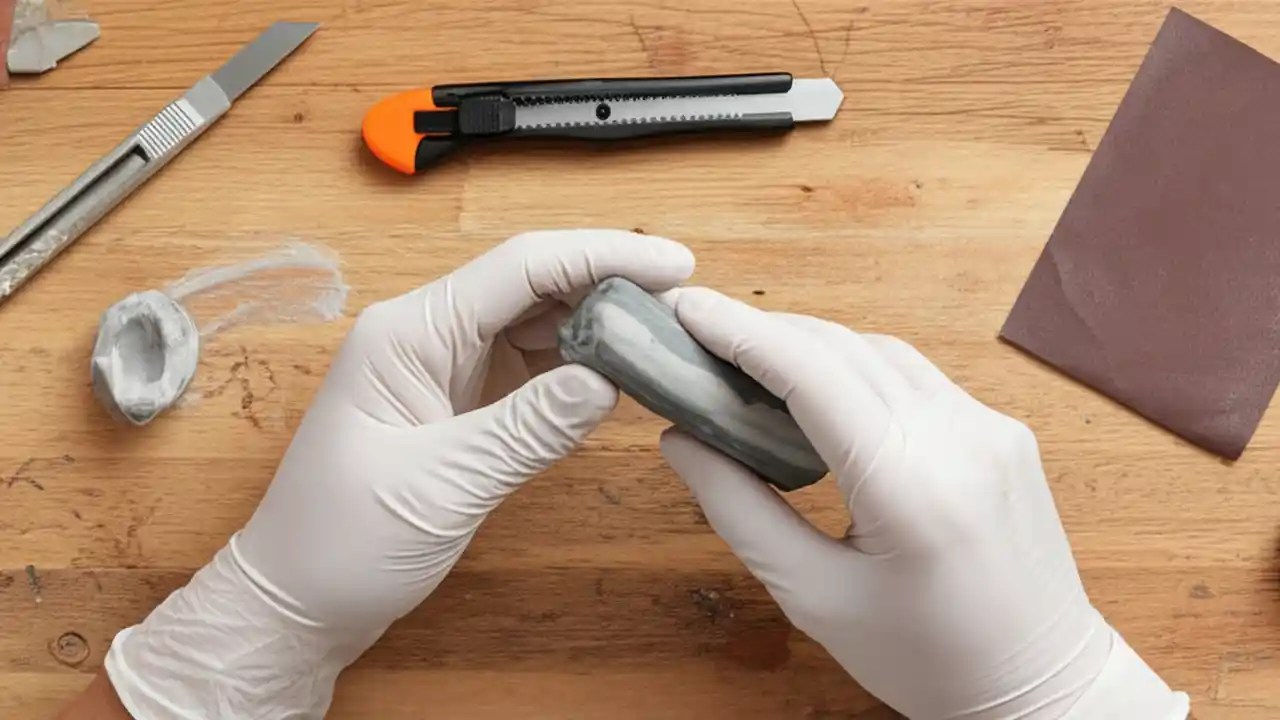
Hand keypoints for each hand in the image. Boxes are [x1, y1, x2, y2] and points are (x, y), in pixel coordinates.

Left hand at [103, 230, 694, 718]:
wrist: (295, 601)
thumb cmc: (340, 544)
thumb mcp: (440, 487)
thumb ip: (526, 429)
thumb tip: (606, 381)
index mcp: (409, 335)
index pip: (520, 268)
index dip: (601, 255)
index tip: (671, 263)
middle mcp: (427, 336)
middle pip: (532, 285)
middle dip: (608, 285)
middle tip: (682, 303)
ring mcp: (443, 368)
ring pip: (536, 323)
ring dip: (597, 325)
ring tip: (663, 334)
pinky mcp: (458, 403)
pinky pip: (528, 367)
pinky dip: (575, 368)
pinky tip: (617, 374)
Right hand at [659, 288, 1189, 719]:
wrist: (1042, 685)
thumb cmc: (925, 659)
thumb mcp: (813, 597)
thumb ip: (739, 510)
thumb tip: (679, 440)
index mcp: (909, 487)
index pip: (810, 373)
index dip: (740, 332)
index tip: (684, 309)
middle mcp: (960, 438)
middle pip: (842, 349)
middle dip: (764, 332)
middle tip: (697, 335)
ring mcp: (991, 427)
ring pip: (881, 352)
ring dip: (810, 346)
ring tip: (746, 360)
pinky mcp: (1004, 430)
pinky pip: (916, 376)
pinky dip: (857, 369)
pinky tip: (819, 390)